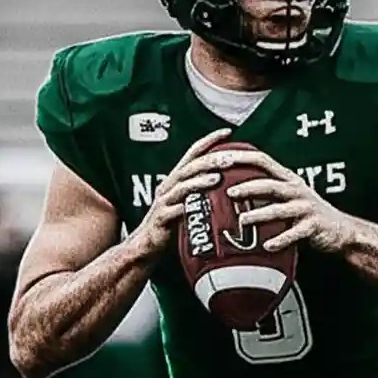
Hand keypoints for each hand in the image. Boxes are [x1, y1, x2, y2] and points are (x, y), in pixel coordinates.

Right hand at [128, 128, 231, 256]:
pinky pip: (175, 211)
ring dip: (200, 181)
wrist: (146, 246)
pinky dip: (187, 207)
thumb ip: (203, 190)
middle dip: (211, 160)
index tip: (228, 132)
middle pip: (190, 167)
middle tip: (231, 156)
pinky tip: (200, 206)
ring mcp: (164, 202)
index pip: (193, 153)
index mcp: (176, 179)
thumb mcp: (188, 202)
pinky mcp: (161, 219)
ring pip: (182, 187)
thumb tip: (230, 181)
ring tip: (218, 178)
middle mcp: (168, 186)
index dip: (209, 140)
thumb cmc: (172, 224)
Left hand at [223, 150, 355, 253]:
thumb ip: (263, 190)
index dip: (242, 157)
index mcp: (287, 178)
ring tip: (243, 221)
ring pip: (280, 209)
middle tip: (229, 192)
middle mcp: (296, 189)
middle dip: (249, 187)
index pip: (262, 160)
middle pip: (270, 184)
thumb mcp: (286, 195)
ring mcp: (306, 207)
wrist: (340, 229)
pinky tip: (268, 245)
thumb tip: (226, 189)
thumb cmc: (305, 212)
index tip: (221, 159)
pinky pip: (295, 233)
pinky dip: (281, 239)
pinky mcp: (314, 226)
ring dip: (260, 215)